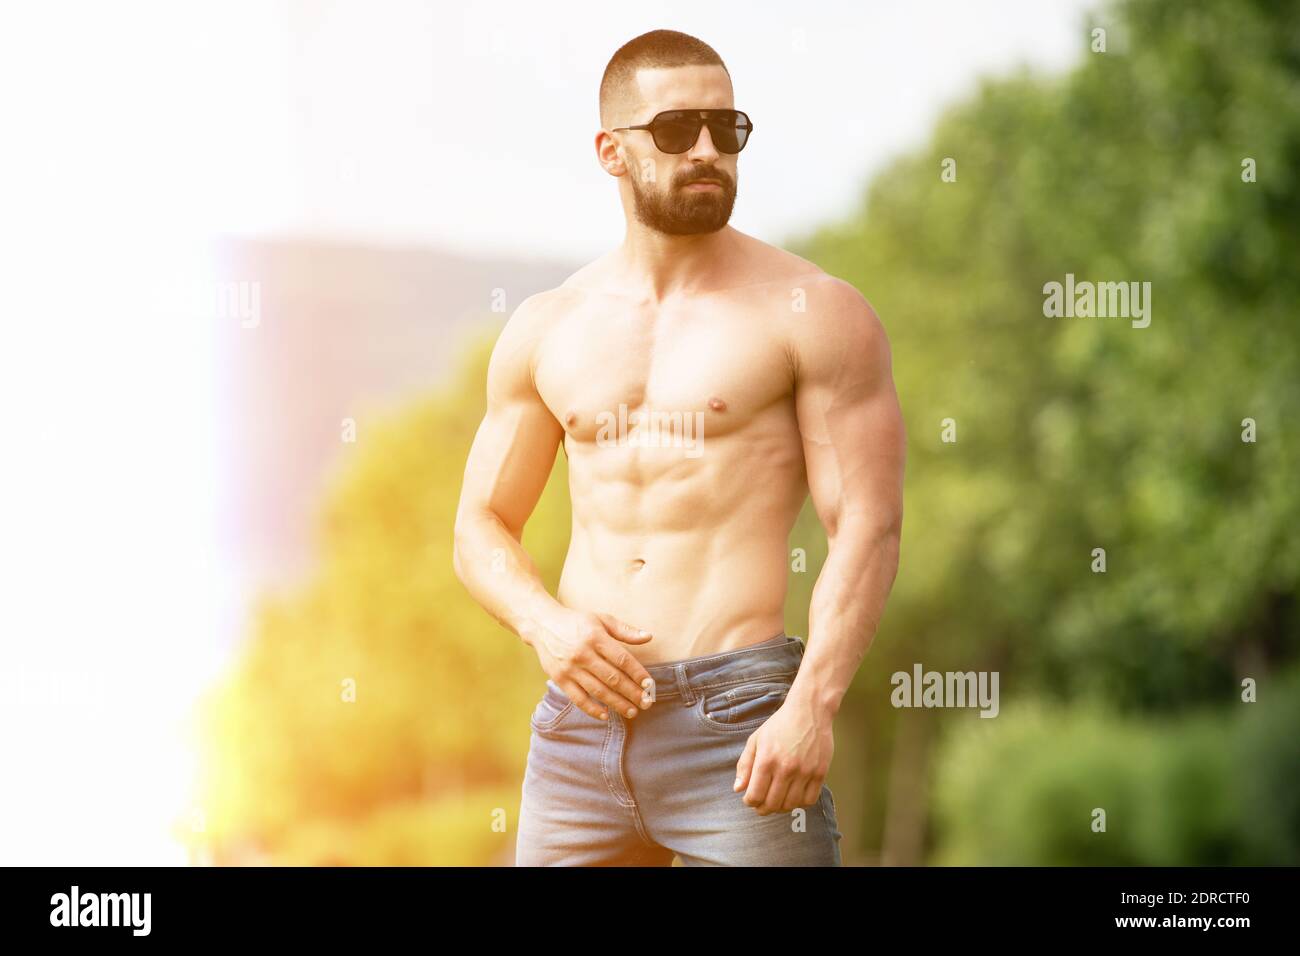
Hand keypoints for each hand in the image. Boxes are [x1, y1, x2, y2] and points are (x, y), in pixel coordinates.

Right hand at [532, 609, 655, 719]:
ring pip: (598, 691)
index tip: (649, 685)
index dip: (638, 673)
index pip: (622, 659)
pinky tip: (605, 715)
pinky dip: (592, 709)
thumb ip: (625, 630)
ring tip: (632, 712)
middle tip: (646, 703)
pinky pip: (578, 698)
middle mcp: (583, 654)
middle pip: (612, 678)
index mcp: (596, 637)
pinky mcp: (560, 679)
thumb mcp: (601, 619)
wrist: (542, 624)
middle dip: (632, 693)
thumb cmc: (576, 622)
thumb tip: (648, 637)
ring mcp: (570, 668)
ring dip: (617, 704)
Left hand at [733, 693, 833, 814]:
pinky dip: (800, 803)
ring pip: (790, 805)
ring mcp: (805, 772)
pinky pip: (809, 800)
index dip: (749, 802)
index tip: (750, 799)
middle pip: (772, 804)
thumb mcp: (756, 740)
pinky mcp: (820, 773)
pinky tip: (794, 796)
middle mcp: (786, 768)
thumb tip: (738, 789)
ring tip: (777, 801)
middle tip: (761, 806)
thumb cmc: (780, 725)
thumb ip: (745, 765)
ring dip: (781, 808)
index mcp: (766, 760)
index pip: (755, 795)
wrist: (809, 711)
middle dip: (762, 809)